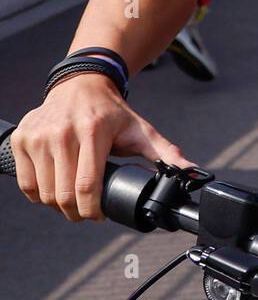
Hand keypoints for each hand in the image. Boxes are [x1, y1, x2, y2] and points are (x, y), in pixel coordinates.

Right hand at [12, 75, 198, 222]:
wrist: (81, 83)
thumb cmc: (111, 112)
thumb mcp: (140, 130)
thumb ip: (166, 154)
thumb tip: (193, 174)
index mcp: (93, 130)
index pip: (88, 186)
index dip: (93, 211)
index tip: (99, 215)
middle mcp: (63, 132)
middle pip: (64, 195)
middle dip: (77, 213)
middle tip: (86, 213)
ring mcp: (39, 135)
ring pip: (44, 193)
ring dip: (58, 206)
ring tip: (72, 199)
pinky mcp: (22, 138)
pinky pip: (27, 184)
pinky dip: (39, 194)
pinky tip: (54, 187)